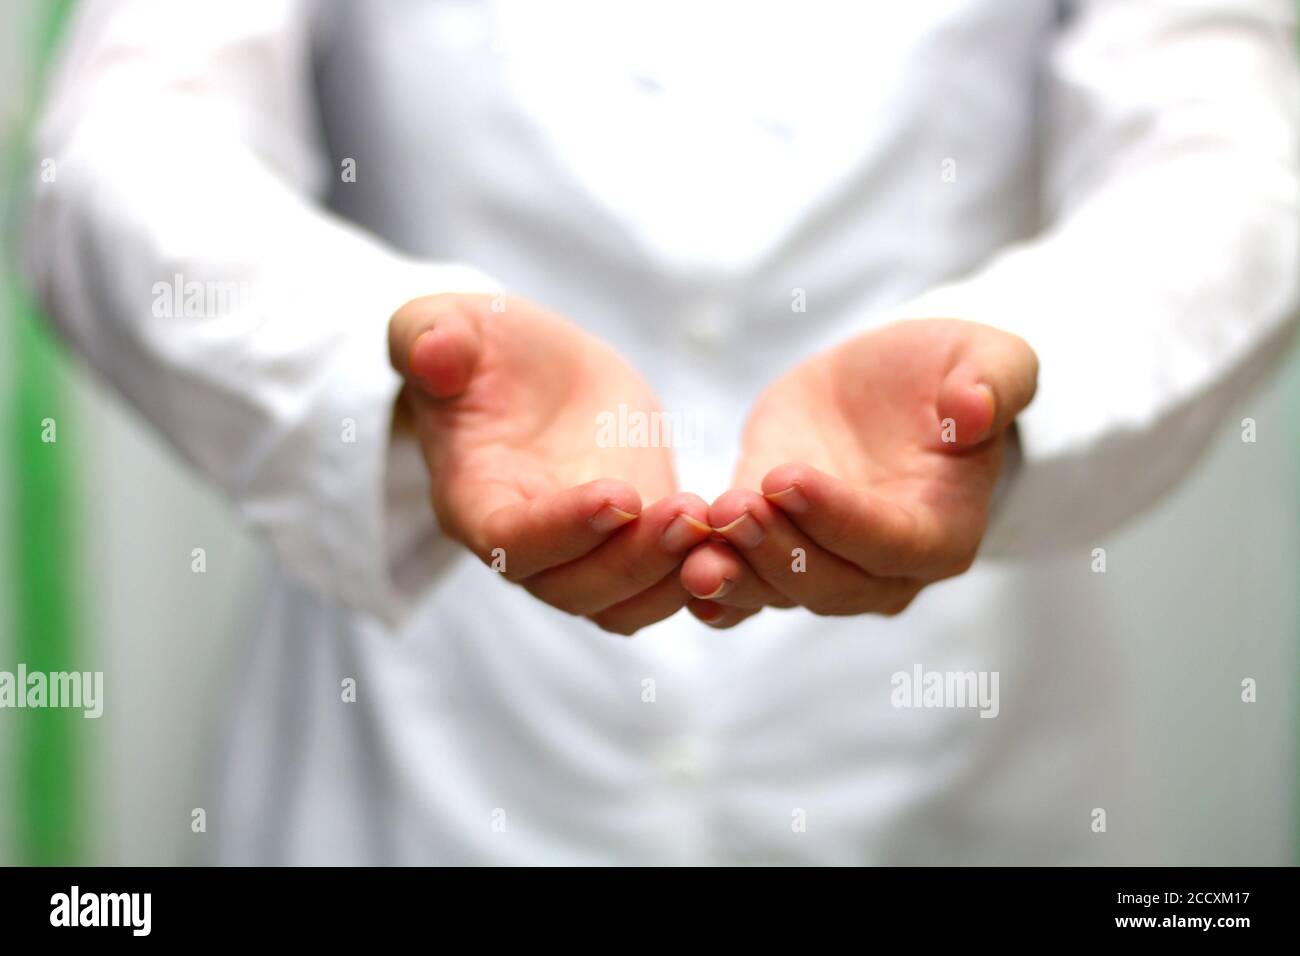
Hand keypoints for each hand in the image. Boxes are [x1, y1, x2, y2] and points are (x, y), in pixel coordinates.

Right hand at [389, 293, 711, 633]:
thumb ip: (428, 338)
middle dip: (632, 560)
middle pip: (573, 589)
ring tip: (719, 523)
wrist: (529, 371)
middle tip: (688, 513)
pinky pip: (663, 588)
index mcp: (472, 500)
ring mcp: (581, 553)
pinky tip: (739, 534)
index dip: (563, 527)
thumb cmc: (478, 349)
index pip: (511, 541)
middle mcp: (525, 546)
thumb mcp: (442, 325)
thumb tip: (432, 354)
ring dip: (671, 577)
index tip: (619, 494)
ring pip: (622, 605)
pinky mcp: (632, 544)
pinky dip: (700, 575)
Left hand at [680, 318, 1037, 626]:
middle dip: (777, 551)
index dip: (838, 519)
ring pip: (780, 593)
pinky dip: (715, 592)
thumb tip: (975, 412)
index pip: (892, 543)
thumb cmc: (949, 375)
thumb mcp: (990, 358)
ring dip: (738, 573)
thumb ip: (994, 383)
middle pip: (829, 582)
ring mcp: (827, 567)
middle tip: (734, 506)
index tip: (784, 479)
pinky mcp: (775, 551)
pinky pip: (745, 591)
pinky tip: (681, 575)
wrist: (888, 386)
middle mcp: (886, 570)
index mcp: (944, 531)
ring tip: (697, 540)